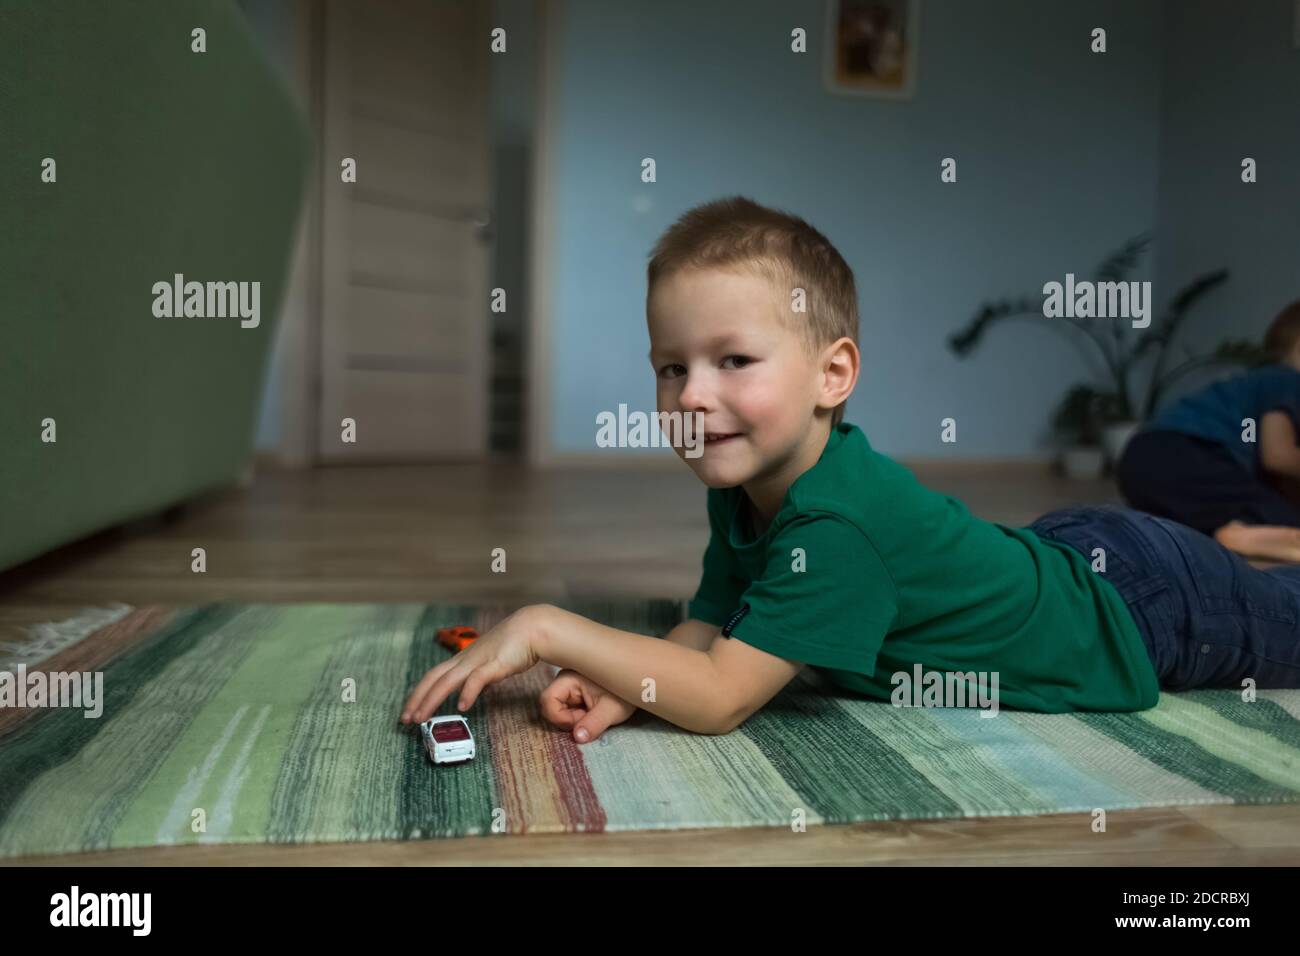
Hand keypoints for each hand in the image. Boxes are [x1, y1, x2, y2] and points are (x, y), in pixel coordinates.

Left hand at [399, 605, 548, 724]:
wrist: (533, 628)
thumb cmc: (514, 645)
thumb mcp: (490, 664)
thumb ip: (479, 677)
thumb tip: (471, 692)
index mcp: (463, 660)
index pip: (433, 676)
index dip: (419, 693)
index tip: (409, 710)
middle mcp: (465, 659)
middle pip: (433, 678)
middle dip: (416, 699)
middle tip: (405, 719)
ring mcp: (478, 660)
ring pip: (448, 680)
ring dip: (431, 699)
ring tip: (421, 717)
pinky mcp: (495, 663)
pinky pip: (477, 679)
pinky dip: (467, 692)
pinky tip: (462, 707)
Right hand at [538, 668, 636, 742]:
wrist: (641, 684)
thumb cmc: (625, 694)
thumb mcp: (611, 711)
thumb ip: (593, 724)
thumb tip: (577, 738)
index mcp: (569, 677)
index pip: (548, 700)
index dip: (559, 717)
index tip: (579, 723)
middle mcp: (564, 678)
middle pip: (551, 705)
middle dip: (567, 719)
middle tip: (588, 719)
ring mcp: (569, 684)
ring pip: (558, 708)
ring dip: (573, 718)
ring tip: (593, 715)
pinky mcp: (575, 691)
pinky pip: (566, 707)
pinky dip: (577, 715)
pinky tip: (592, 712)